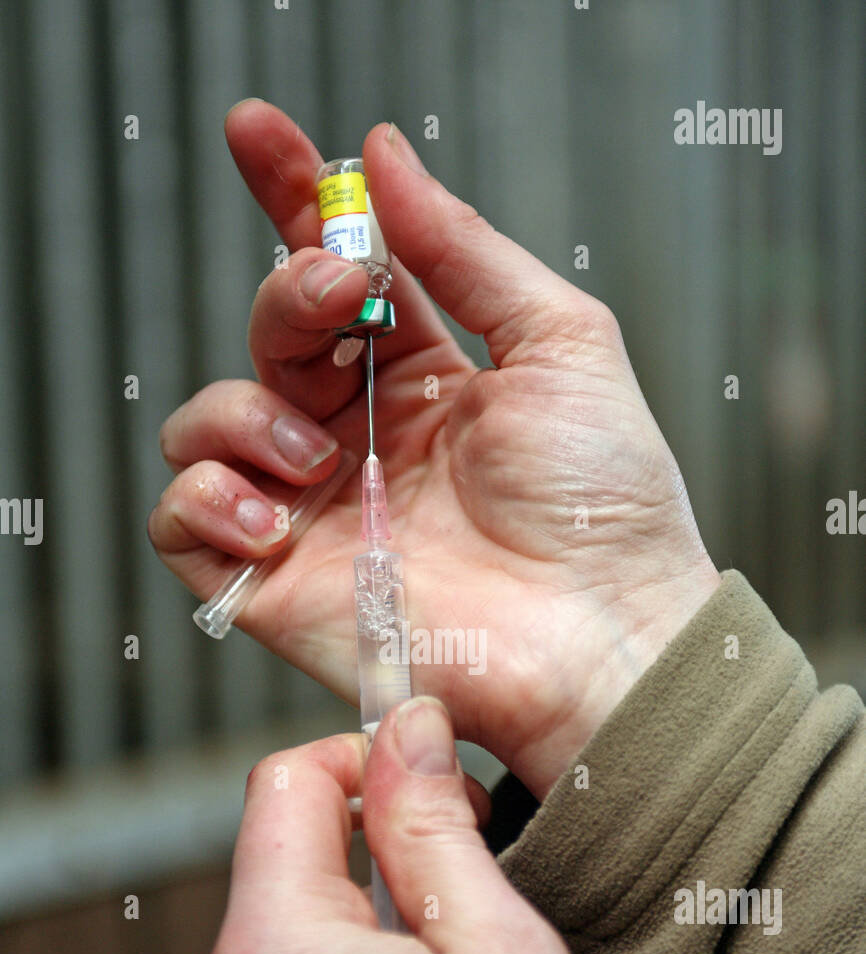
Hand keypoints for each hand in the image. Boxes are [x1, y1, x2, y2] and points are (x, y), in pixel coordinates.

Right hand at [150, 101, 718, 800]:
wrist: (600, 636)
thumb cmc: (601, 503)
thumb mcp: (559, 341)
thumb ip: (463, 249)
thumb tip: (383, 154)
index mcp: (420, 379)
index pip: (334, 276)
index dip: (292, 201)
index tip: (260, 133)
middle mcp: (358, 438)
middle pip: (268, 333)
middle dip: (287, 296)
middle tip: (337, 292)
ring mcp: (314, 510)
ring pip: (206, 419)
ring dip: (244, 412)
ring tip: (320, 455)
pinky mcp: (275, 582)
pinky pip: (181, 519)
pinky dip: (206, 497)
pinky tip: (278, 515)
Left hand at [191, 696, 645, 953]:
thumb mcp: (498, 947)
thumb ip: (433, 825)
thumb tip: (401, 728)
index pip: (283, 788)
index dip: (362, 758)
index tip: (431, 781)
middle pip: (286, 872)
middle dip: (377, 857)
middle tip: (473, 898)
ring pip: (297, 951)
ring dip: (370, 940)